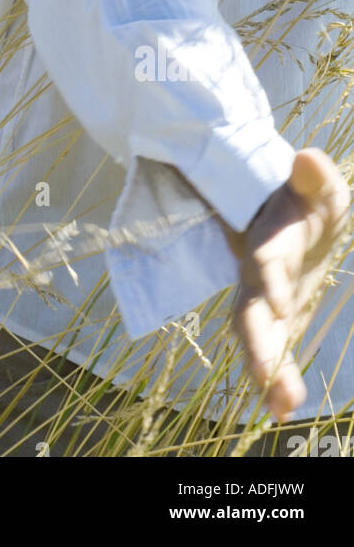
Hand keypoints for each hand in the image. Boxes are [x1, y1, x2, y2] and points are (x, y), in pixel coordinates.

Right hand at [222, 148, 349, 421]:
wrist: (282, 213)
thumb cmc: (304, 199)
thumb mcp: (317, 186)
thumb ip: (313, 176)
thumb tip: (308, 157)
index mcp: (271, 240)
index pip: (268, 260)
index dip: (271, 279)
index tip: (279, 303)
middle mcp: (257, 274)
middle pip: (249, 309)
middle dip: (256, 342)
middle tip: (266, 377)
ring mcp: (262, 299)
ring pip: (255, 337)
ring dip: (265, 370)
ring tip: (280, 406)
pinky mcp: (273, 320)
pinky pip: (270, 352)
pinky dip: (274, 381)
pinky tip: (284, 408)